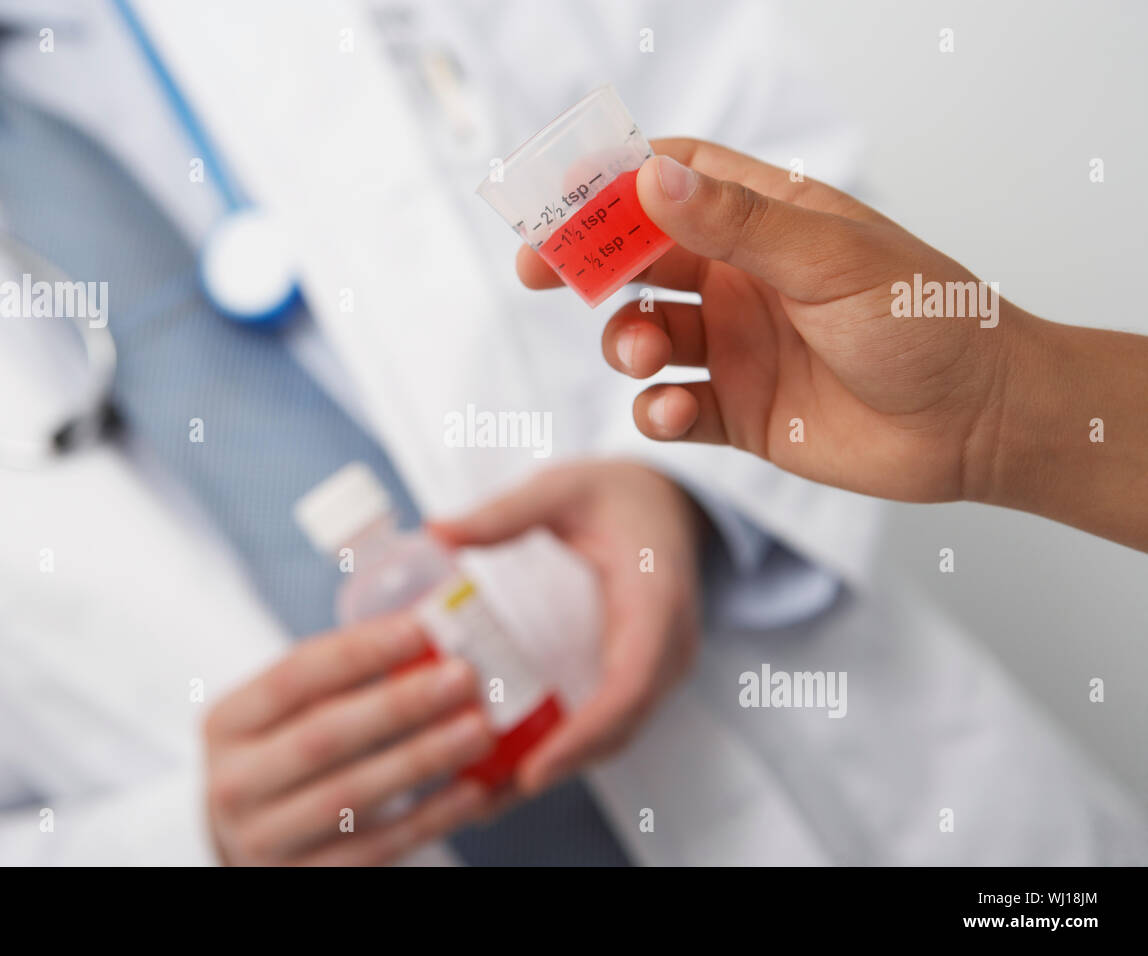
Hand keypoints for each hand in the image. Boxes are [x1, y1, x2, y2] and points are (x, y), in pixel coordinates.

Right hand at [204, 613, 494, 865]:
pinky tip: (472, 792)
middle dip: (399, 704)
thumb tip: (433, 625)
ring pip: (350, 797)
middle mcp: (232, 783)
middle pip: (323, 736)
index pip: (295, 675)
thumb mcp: (290, 712)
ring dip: (421, 759)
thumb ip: (344, 676)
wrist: (256, 843)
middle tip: (463, 677)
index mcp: (227, 722)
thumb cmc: (291, 756)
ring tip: (479, 729)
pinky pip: (374, 850)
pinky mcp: (302, 883)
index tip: (423, 627)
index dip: (360, 650)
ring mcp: (261, 841)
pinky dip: (428, 820)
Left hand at [429, 460, 705, 793]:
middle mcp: (668, 645)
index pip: (631, 683)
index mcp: (655, 600)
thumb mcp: (563, 488)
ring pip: (616, 733)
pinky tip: (512, 762)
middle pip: (621, 725)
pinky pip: (610, 721)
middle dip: (559, 765)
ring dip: (559, 765)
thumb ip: (505, 512)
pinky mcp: (641, 674)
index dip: (586, 733)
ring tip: (489, 794)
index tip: (535, 767)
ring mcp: (659, 666)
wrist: (669, 503)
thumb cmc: (617, 495)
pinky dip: (567, 747)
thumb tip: (437, 530)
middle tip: (488, 796)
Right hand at [516, 138, 1023, 503]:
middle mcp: (741, 278)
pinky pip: (671, 407)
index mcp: (766, 221)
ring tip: (648, 356)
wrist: (976, 423)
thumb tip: (651, 176)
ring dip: (628, 342)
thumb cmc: (926, 319)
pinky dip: (657, 411)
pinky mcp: (738, 411)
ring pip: (646, 333)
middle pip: (638, 256)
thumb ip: (736, 223)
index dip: (610, 181)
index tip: (557, 196)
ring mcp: (736, 345)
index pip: (672, 179)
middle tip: (542, 272)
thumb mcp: (829, 259)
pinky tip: (674, 412)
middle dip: (587, 263)